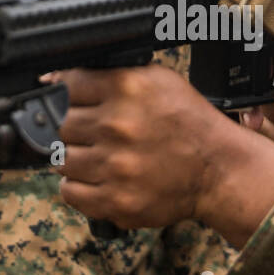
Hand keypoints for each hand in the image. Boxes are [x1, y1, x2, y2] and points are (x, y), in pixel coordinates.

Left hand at [54, 65, 273, 247]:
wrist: (218, 169)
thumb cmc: (189, 123)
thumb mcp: (158, 80)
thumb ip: (111, 74)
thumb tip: (55, 78)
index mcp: (127, 89)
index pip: (66, 85)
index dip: (66, 93)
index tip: (73, 102)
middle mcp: (117, 125)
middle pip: (59, 124)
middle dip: (71, 127)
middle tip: (91, 132)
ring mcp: (115, 166)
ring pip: (61, 159)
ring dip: (75, 158)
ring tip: (99, 156)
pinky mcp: (116, 200)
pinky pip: (70, 192)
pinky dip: (78, 186)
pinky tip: (98, 178)